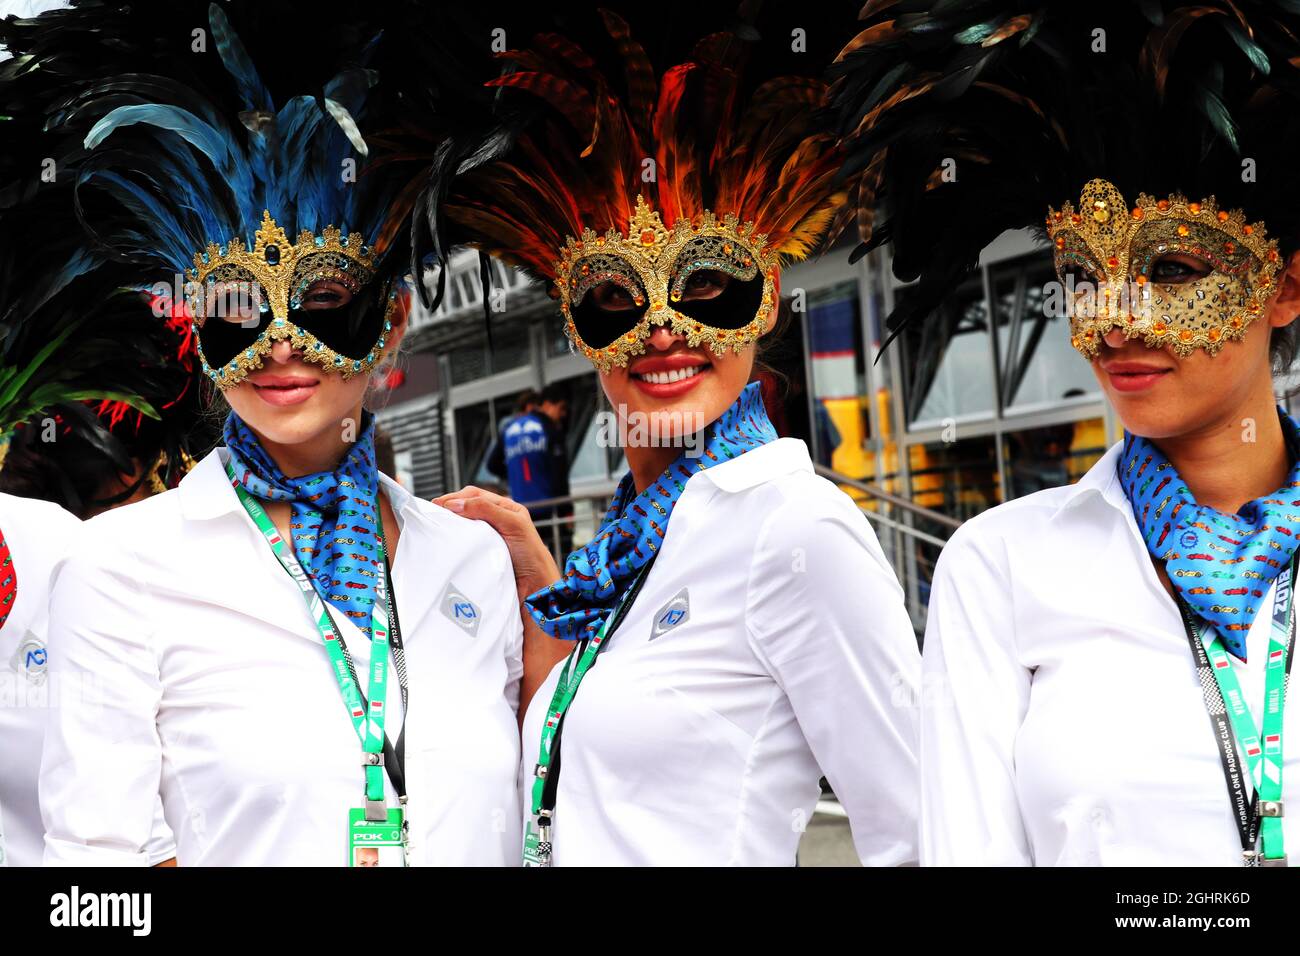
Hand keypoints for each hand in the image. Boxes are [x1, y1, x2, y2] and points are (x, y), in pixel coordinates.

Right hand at [433, 486, 561, 597]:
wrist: (534, 587)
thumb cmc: (532, 556)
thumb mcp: (513, 524)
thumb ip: (487, 510)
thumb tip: (456, 503)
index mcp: (506, 509)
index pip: (475, 495)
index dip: (457, 497)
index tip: (440, 504)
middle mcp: (496, 520)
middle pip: (466, 507)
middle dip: (450, 507)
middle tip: (435, 514)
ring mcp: (487, 537)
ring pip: (464, 524)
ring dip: (451, 524)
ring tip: (439, 526)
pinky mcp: (481, 553)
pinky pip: (464, 542)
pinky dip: (455, 540)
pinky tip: (449, 542)